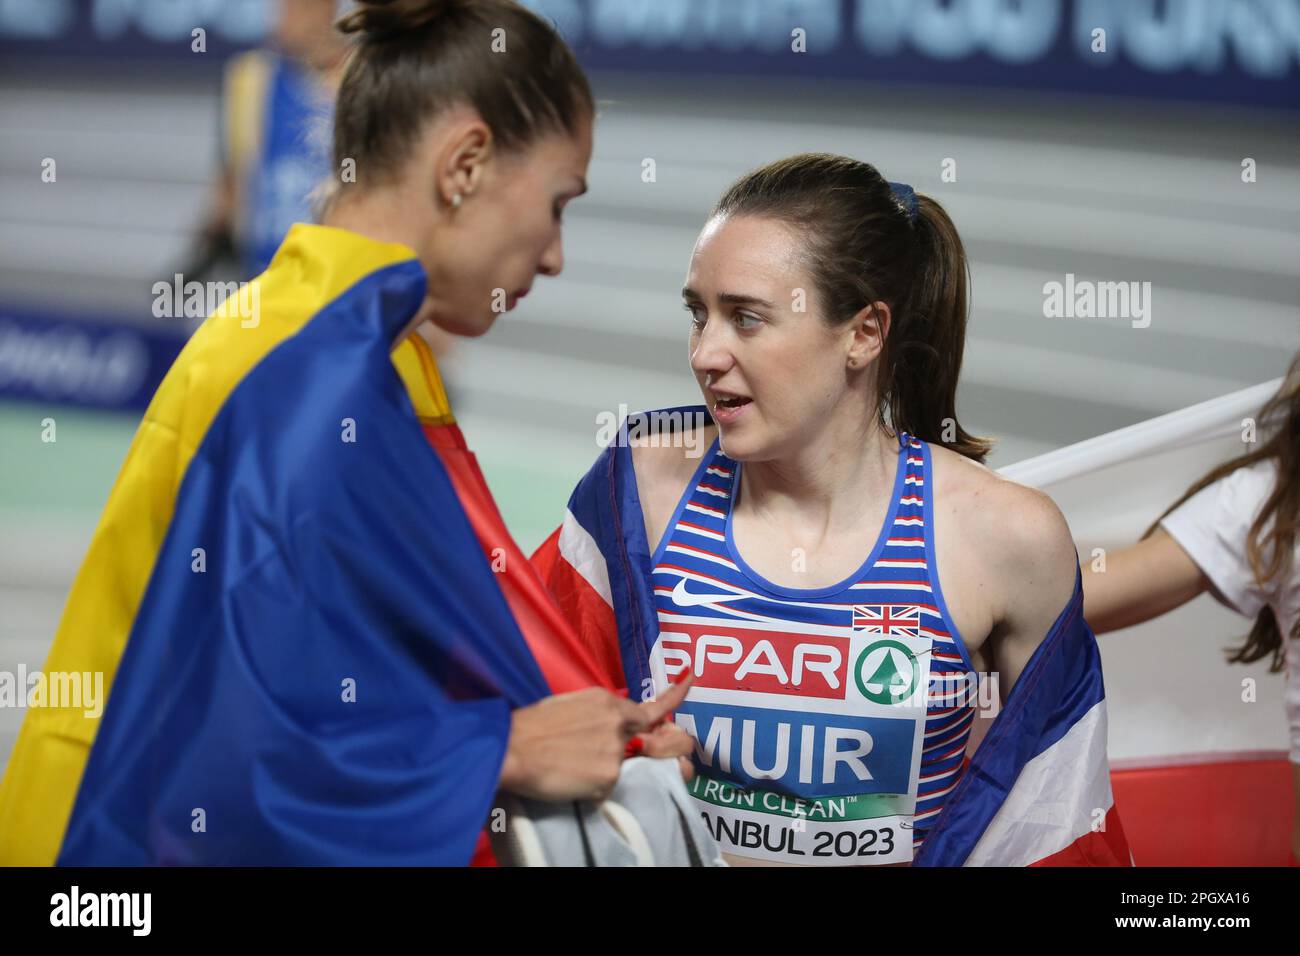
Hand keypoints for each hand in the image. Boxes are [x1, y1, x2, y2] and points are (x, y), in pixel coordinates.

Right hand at [498, 677, 692, 801]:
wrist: (510, 748)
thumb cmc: (530, 728)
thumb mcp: (569, 706)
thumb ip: (598, 713)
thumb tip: (613, 721)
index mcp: (608, 703)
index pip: (652, 706)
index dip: (676, 695)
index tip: (690, 680)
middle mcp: (618, 724)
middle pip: (660, 742)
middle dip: (670, 750)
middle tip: (661, 758)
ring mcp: (616, 751)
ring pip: (626, 769)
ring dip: (606, 772)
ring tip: (575, 767)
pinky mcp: (608, 777)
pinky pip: (607, 789)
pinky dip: (590, 790)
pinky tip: (567, 780)